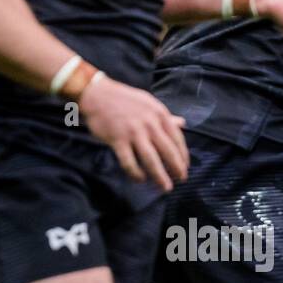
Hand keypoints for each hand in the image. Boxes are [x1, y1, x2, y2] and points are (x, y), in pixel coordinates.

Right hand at [78, 76, 188, 192]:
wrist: (97, 95)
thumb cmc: (123, 100)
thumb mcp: (149, 104)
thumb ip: (166, 117)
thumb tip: (182, 124)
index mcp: (159, 114)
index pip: (177, 138)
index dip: (183, 155)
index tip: (185, 167)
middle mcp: (150, 124)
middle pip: (167, 151)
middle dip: (176, 168)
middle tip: (181, 180)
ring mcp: (133, 132)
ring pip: (151, 159)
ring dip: (160, 176)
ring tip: (165, 187)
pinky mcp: (118, 140)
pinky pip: (129, 162)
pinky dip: (136, 173)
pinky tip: (140, 179)